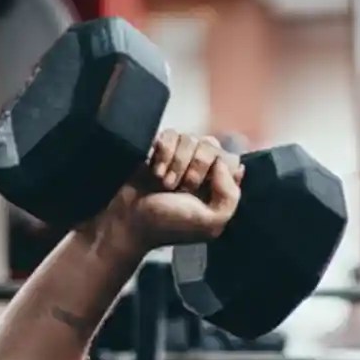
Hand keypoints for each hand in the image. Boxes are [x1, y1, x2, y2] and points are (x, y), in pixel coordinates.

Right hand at [84, 130, 245, 253]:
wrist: (128, 220)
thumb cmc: (169, 225)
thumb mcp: (210, 222)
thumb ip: (230, 196)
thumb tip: (223, 162)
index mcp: (219, 186)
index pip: (231, 160)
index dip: (218, 171)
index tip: (203, 189)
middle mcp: (202, 168)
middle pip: (211, 145)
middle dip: (195, 168)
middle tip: (181, 190)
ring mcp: (180, 156)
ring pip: (190, 138)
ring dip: (176, 164)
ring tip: (164, 184)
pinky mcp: (159, 148)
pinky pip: (170, 134)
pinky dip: (162, 153)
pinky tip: (154, 172)